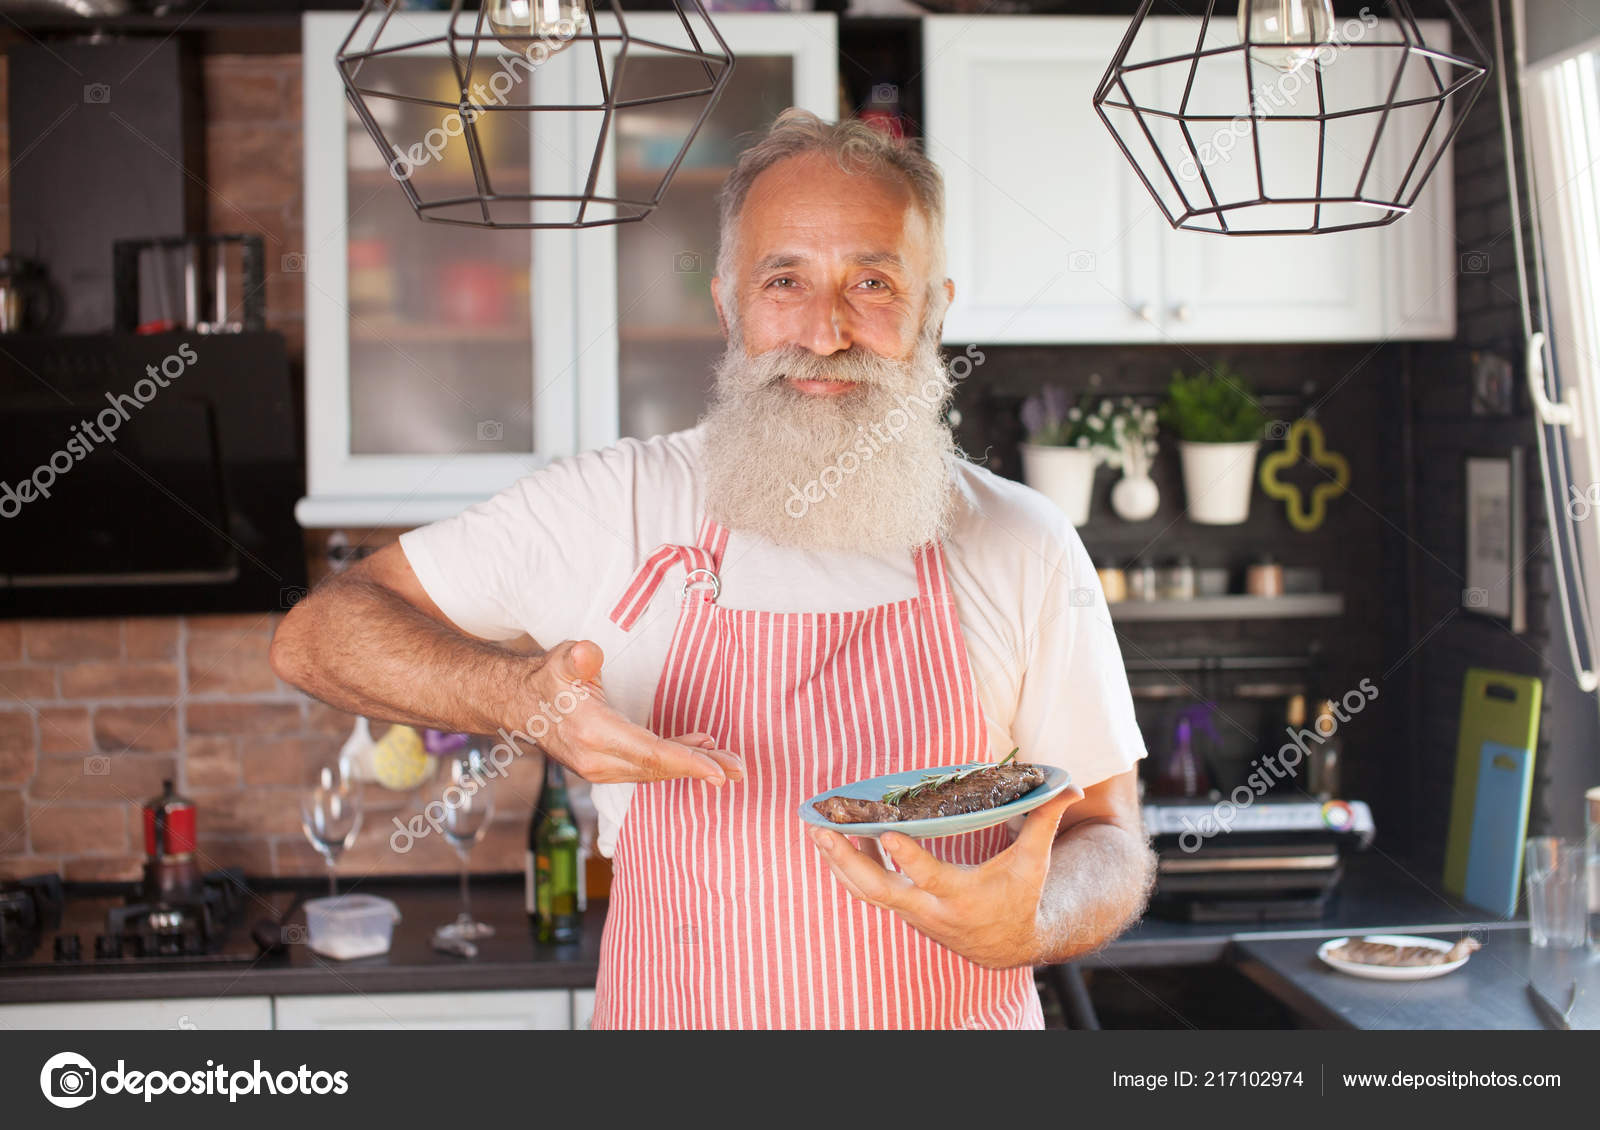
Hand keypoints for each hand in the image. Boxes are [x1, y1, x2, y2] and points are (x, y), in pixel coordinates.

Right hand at [522, 640, 742, 785]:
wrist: (520, 704)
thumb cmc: (548, 679)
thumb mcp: (561, 660)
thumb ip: (578, 658)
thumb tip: (588, 653)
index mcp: (592, 733)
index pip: (649, 752)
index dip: (686, 761)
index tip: (718, 771)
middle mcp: (597, 759)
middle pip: (658, 768)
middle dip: (701, 769)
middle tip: (739, 769)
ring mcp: (600, 768)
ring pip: (654, 772)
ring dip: (691, 767)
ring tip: (727, 762)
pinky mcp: (604, 768)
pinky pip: (646, 769)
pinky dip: (674, 762)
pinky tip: (698, 749)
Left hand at [807, 788, 1082, 968]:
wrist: (1008, 943)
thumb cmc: (1021, 894)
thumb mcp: (1035, 861)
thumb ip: (1045, 820)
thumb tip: (1071, 785)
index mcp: (962, 896)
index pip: (929, 878)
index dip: (908, 859)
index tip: (886, 834)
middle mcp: (930, 910)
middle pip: (879, 891)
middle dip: (847, 861)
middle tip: (821, 831)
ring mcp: (912, 913)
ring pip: (865, 891)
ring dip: (837, 862)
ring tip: (815, 829)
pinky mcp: (903, 910)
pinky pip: (868, 889)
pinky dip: (849, 865)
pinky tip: (837, 836)